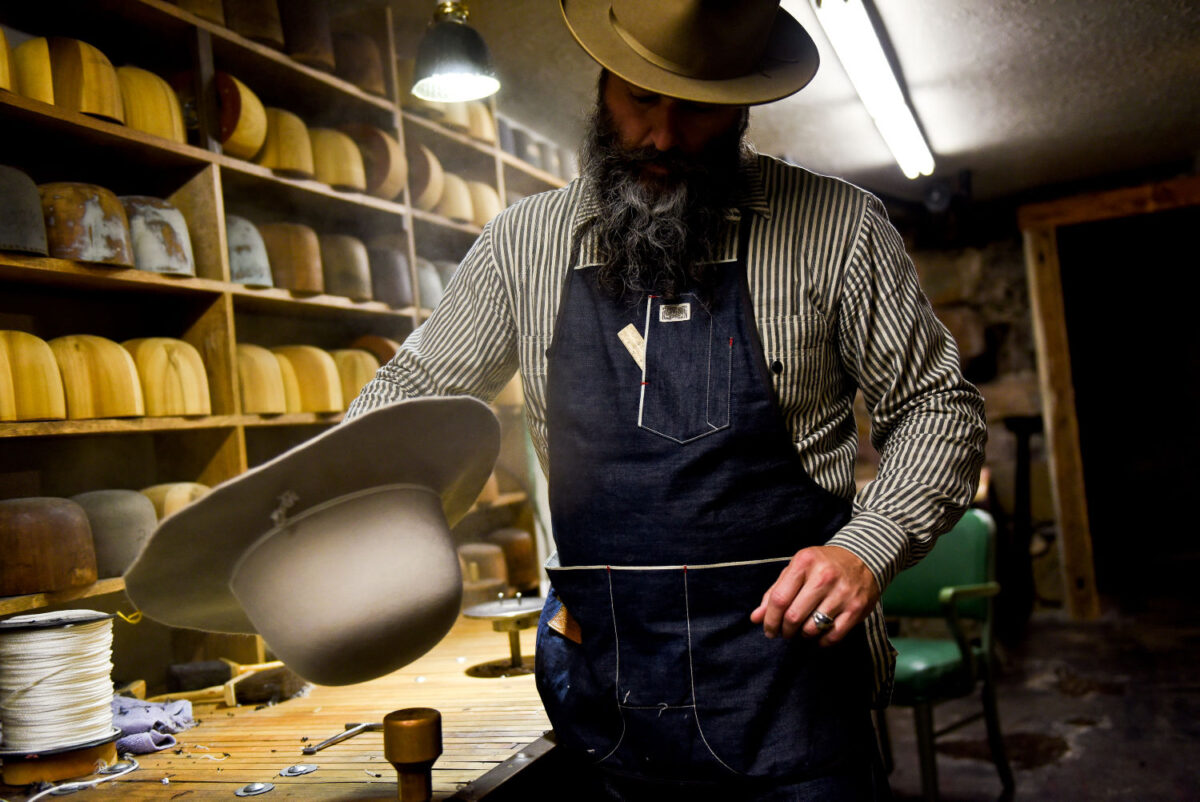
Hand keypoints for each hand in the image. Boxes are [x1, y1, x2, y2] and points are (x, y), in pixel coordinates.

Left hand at [749, 545, 879, 644]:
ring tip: (803, 629)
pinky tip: (819, 634)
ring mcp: (842, 593)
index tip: (769, 630)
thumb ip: (775, 592)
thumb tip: (756, 618)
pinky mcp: (857, 608)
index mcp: (804, 563)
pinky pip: (833, 635)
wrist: (863, 557)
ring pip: (812, 628)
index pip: (779, 599)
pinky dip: (822, 641)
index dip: (770, 620)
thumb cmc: (822, 565)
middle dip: (785, 630)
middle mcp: (824, 577)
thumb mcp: (796, 569)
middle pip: (793, 616)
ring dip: (803, 634)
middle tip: (786, 632)